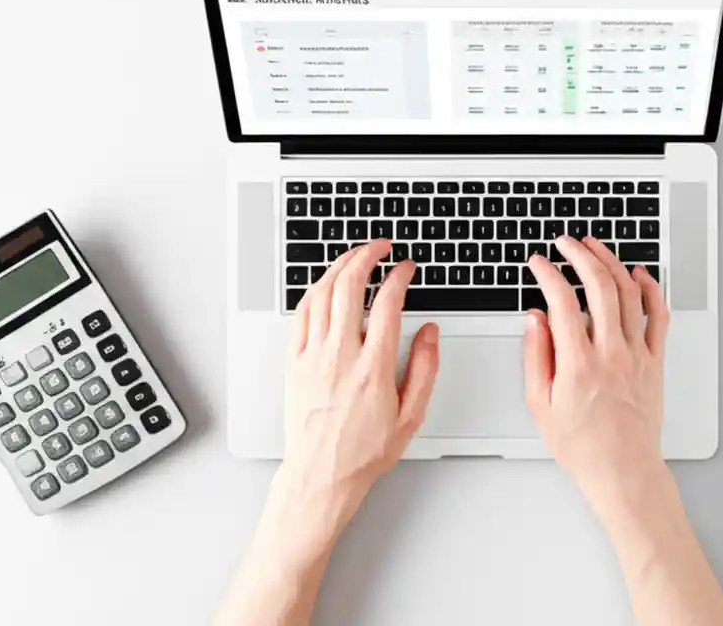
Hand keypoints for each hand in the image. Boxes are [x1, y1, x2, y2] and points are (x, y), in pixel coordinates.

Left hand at [282, 239, 439, 505]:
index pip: (388, 303)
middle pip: (350, 286)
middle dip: (367, 256)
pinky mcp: (294, 362)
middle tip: (380, 247)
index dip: (399, 276)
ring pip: (322, 294)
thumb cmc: (364, 452)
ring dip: (339, 267)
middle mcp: (341, 355)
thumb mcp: (411, 415)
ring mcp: (313, 356)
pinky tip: (325, 285)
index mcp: (374, 367)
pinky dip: (315, 291)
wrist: (321, 475)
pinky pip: (301, 314)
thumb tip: (428, 332)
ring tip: (354, 257)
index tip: (406, 268)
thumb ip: (424, 368)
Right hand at [524, 236, 668, 497]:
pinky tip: (639, 274)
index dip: (548, 273)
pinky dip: (651, 289)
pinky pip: (659, 316)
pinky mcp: (655, 362)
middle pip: (600, 286)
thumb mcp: (540, 405)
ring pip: (630, 293)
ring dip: (612, 262)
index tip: (538, 263)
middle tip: (566, 243)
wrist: (623, 471)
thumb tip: (534, 319)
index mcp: (578, 365)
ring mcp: (638, 356)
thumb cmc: (581, 446)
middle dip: (581, 254)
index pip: (561, 301)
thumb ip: (535, 357)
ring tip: (595, 247)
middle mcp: (611, 354)